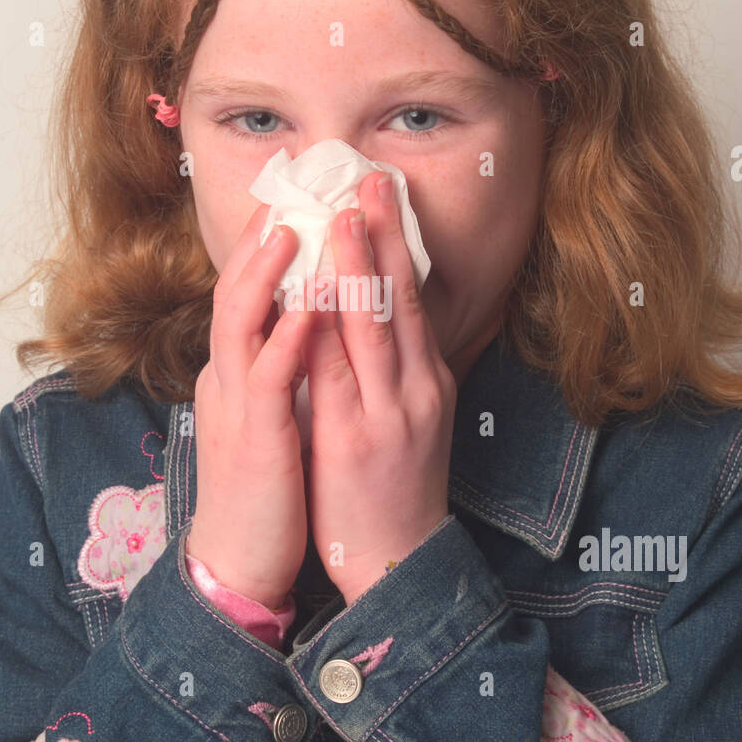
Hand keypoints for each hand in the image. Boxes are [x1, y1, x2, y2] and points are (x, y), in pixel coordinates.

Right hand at [186, 205, 317, 610]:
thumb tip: (309, 325)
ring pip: (244, 325)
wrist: (241, 558)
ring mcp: (237, 407)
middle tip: (291, 190)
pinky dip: (286, 339)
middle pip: (239, 293)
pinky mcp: (254, 439)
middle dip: (264, 240)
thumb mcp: (273, 414)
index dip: (267, 246)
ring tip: (294, 228)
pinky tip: (307, 307)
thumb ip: (283, 367)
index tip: (293, 200)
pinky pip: (268, 380)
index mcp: (239, 371)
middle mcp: (230, 378)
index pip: (249, 294)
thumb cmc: (267, 487)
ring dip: (269, 274)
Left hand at [301, 171, 457, 604]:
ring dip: (358, 267)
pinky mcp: (356, 439)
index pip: (413, 299)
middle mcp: (416, 388)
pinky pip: (338, 372)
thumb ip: (393, 371)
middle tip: (370, 181)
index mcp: (426, 381)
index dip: (395, 244)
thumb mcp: (408, 421)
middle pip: (402, 299)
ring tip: (344, 219)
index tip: (380, 196)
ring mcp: (389, 412)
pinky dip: (326, 327)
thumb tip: (372, 316)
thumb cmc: (393, 487)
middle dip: (383, 236)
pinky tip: (314, 291)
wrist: (398, 561)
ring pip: (375, 327)